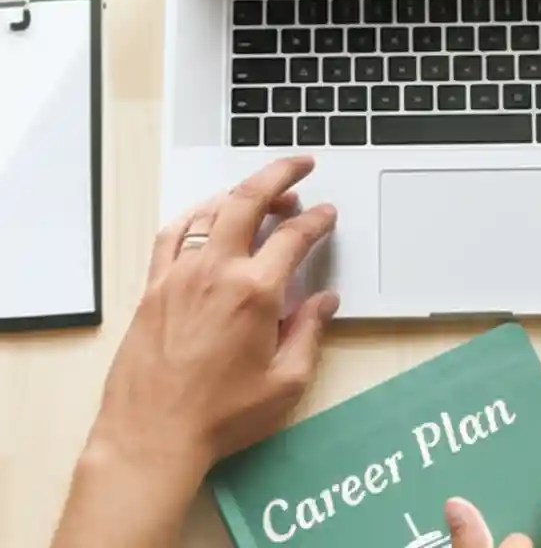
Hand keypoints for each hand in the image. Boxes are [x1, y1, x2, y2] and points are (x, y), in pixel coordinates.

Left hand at [53, 156, 338, 547]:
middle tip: (301, 165)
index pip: (294, 237)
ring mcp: (178, 276)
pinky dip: (194, 217)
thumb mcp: (286, 382)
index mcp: (255, 293)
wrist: (153, 435)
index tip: (328, 214)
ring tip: (262, 196)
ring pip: (209, 212)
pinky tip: (206, 218)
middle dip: (279, 175)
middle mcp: (215, 273)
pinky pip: (172, 235)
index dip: (317, 220)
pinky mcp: (152, 289)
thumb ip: (308, 332)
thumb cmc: (222, 416)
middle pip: (247, 201)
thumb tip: (324, 301)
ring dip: (239, 195)